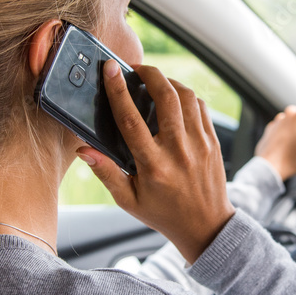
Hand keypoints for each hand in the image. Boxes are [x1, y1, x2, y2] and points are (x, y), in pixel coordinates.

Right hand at [78, 61, 234, 264]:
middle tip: (135, 68)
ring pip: (187, 97)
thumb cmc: (163, 213)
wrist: (206, 226)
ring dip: (169, 81)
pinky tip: (174, 97)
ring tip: (154, 80)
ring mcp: (199, 144)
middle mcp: (178, 151)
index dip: (118, 91)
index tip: (110, 70)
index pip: (131, 120)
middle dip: (150, 73)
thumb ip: (105, 172)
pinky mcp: (212, 142)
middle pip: (166, 97)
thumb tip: (83, 149)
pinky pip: (201, 107)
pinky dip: (186, 95)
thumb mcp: (128, 200)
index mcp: (153, 166)